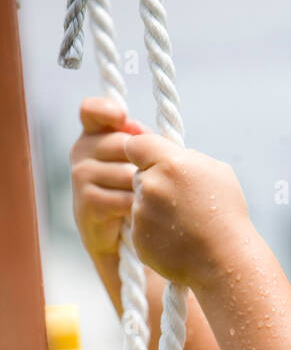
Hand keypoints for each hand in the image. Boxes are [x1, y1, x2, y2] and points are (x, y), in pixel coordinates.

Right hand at [70, 97, 145, 257]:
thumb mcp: (138, 162)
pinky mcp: (86, 202)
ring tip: (147, 201)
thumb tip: (142, 133)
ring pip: (128, 174)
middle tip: (152, 181)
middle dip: (145, 164)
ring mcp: (80, 175)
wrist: (116, 240)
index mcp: (93, 134)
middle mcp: (81, 150)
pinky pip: (125, 199)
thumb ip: (141, 142)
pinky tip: (141, 214)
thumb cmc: (133, 193)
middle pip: (123, 144)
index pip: (91, 110)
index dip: (106, 110)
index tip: (122, 117)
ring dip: (145, 189)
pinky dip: (139, 208)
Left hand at [124, 131, 250, 288]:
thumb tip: (168, 151)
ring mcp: (141, 213)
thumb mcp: (218, 172)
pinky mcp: (138, 238)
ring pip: (139, 203)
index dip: (144, 153)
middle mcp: (151, 185)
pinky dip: (154, 233)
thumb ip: (187, 157)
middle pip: (138, 176)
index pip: (136, 145)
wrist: (226, 261)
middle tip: (180, 202)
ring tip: (183, 224)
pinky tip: (177, 240)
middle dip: (154, 184)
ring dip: (154, 210)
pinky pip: (141, 228)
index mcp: (170, 163)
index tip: (153, 163)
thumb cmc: (228, 215)